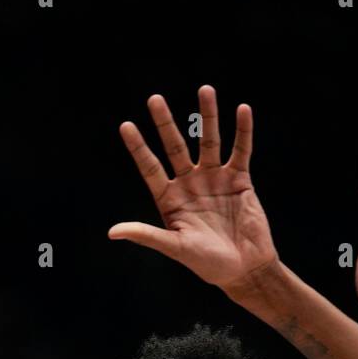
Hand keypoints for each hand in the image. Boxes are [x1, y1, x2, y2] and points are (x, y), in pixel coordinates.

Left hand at [109, 86, 278, 292]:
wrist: (245, 269)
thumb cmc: (208, 264)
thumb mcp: (175, 248)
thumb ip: (147, 235)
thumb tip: (112, 232)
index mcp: (170, 199)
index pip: (150, 168)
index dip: (138, 148)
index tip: (126, 125)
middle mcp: (190, 184)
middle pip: (175, 147)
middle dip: (165, 123)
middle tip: (154, 98)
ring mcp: (215, 179)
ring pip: (208, 141)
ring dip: (207, 116)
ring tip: (204, 89)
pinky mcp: (240, 180)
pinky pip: (241, 150)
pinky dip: (243, 131)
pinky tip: (242, 110)